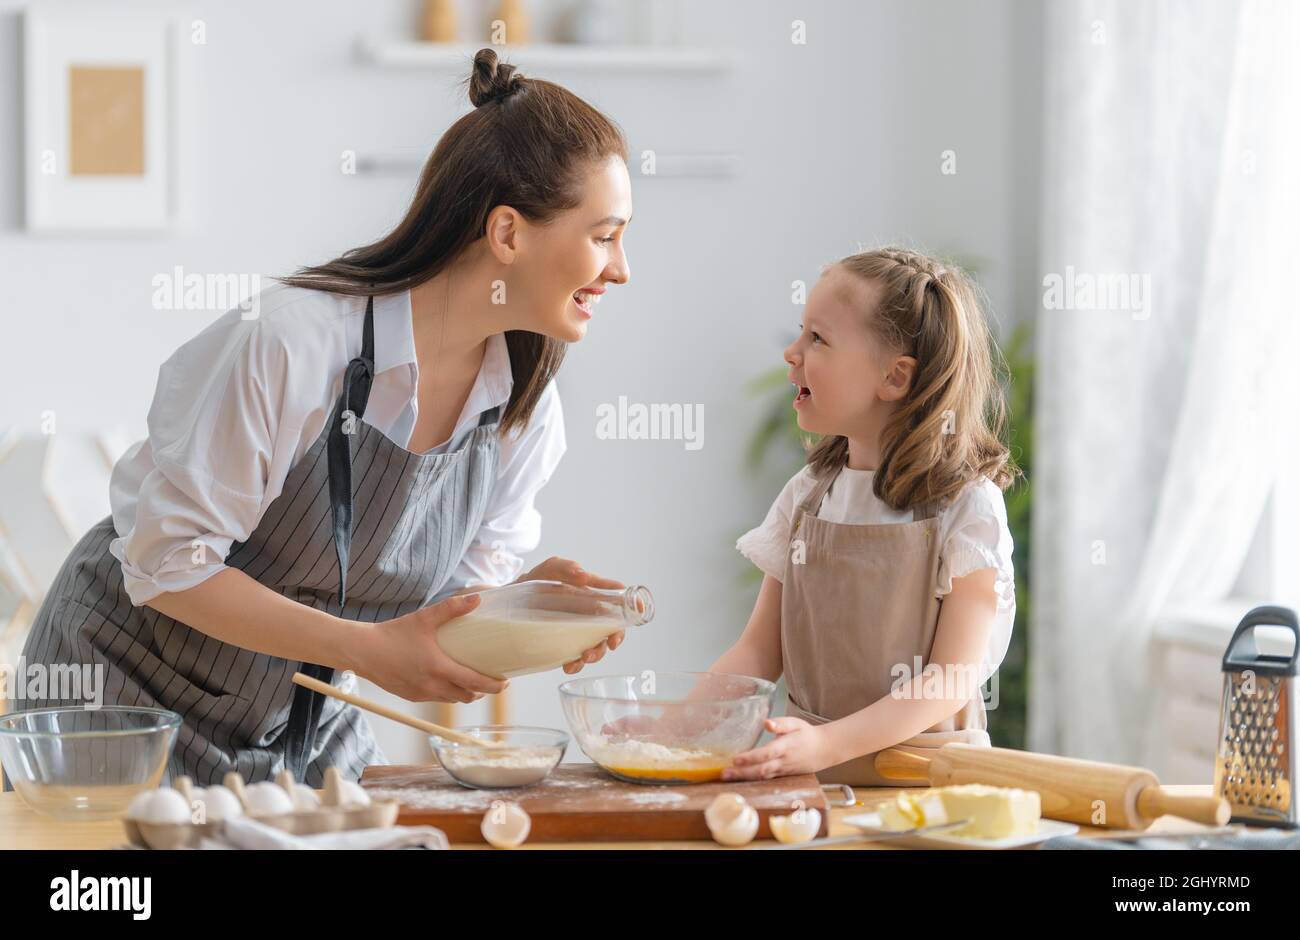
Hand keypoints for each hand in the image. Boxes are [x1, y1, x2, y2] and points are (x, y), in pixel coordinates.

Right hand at [355, 593, 508, 702]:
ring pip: (452, 700)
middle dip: (482, 692)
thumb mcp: (424, 618)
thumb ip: (452, 608)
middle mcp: (432, 686)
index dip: (493, 686)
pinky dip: (447, 694)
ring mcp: (420, 693)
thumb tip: (477, 598)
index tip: (505, 682)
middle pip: (466, 696)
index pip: (475, 683)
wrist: (362, 651)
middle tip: (492, 682)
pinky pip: (436, 698)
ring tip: (473, 682)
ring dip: (465, 694)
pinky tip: (447, 682)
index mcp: (439, 668)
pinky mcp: (410, 696)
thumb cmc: (393, 633)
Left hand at [514, 556, 626, 673]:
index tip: (636, 611)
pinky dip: (576, 664)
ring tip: (583, 657)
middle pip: (612, 628)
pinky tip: (568, 666)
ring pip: (597, 646)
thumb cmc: (535, 580)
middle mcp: (589, 613)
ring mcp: (578, 630)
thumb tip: (582, 575)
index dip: (630, 604)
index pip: (617, 597)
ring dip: (596, 654)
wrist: (509, 602)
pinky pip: (577, 658)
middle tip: (610, 645)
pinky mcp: (565, 645)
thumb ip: (565, 567)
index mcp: (591, 593)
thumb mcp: (549, 568)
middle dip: (614, 638)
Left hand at [721, 717, 835, 780]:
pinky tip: (738, 780)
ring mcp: (782, 770)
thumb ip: (781, 723)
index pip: (767, 754)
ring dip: (744, 778)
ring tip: (726, 778)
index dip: (751, 758)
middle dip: (742, 773)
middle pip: (761, 769)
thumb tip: (766, 723)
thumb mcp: (796, 723)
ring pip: (762, 776)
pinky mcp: (782, 775)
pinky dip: (752, 780)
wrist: (823, 750)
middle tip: (724, 774)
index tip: (735, 759)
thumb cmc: (807, 734)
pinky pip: (765, 779)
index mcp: (785, 746)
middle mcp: (783, 761)